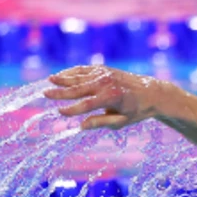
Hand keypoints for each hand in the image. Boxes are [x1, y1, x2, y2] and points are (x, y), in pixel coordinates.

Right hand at [45, 66, 174, 129]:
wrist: (151, 92)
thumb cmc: (136, 110)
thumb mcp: (121, 121)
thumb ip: (101, 122)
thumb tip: (81, 126)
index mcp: (111, 98)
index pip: (86, 105)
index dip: (72, 110)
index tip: (59, 112)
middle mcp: (106, 83)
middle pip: (79, 88)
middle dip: (61, 92)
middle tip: (45, 93)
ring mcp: (105, 74)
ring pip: (80, 76)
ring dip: (64, 78)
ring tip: (50, 80)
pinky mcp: (104, 69)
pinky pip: (85, 69)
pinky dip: (73, 71)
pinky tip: (63, 74)